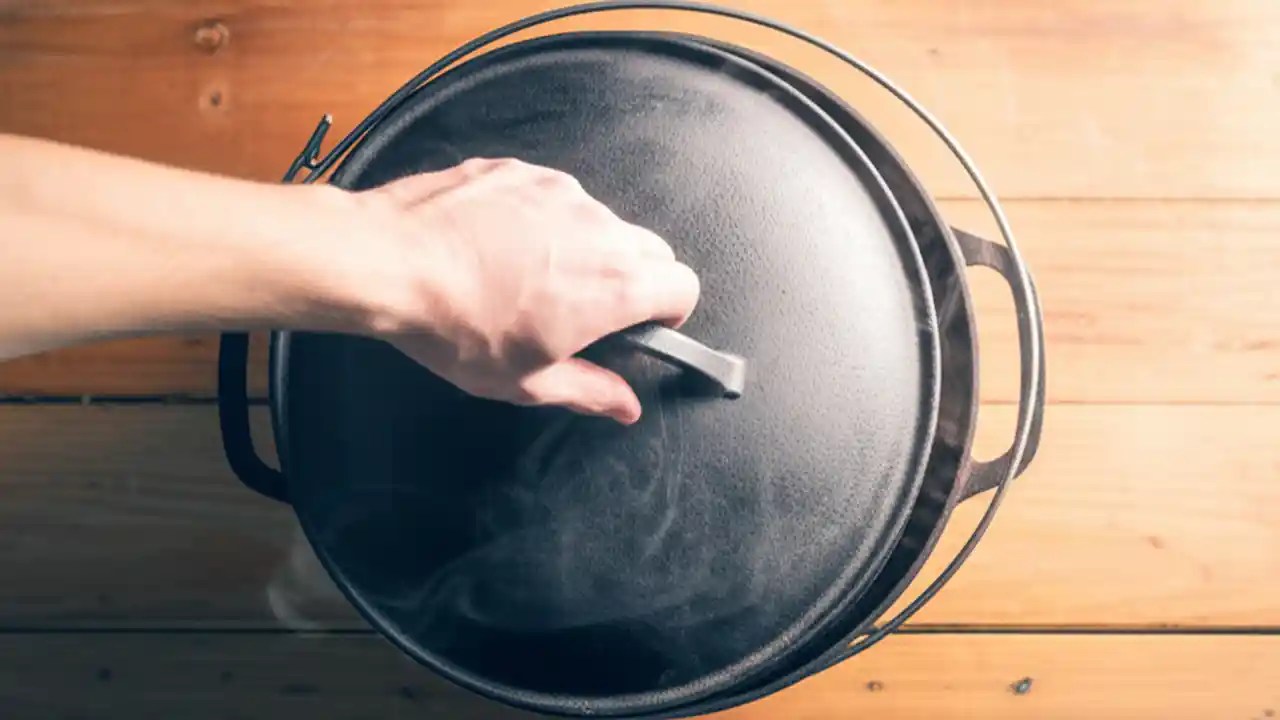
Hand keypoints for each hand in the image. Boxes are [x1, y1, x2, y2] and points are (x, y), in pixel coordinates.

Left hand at [343, 158, 699, 424]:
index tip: (643, 327)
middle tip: (587, 310)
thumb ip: (590, 390)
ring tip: (529, 276)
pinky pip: (553, 197)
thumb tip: (626, 405)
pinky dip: (541, 220)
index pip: (684, 286)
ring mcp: (560, 192)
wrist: (388, 261)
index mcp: (614, 286)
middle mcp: (599, 228)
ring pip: (601, 221)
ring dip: (585, 247)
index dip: (670, 311)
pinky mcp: (521, 172)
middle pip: (651, 250)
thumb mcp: (525, 381)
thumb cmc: (455, 328)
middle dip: (634, 280)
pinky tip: (499, 246)